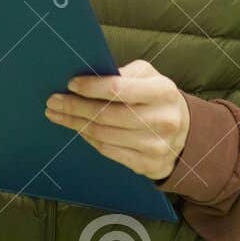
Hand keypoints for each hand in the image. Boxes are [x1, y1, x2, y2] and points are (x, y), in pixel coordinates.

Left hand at [44, 58, 189, 180]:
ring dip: (76, 124)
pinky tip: (78, 129)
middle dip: (75, 108)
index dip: (91, 87)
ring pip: (104, 135)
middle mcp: (163, 120)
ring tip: (58, 114)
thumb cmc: (157, 98)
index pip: (118, 89)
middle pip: (106, 115)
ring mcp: (157, 146)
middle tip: (53, 101)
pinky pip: (109, 151)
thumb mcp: (149, 77)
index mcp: (163, 92)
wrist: (186, 133)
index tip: (71, 84)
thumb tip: (88, 76)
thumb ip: (124, 74)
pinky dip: (89, 139)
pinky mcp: (149, 165)